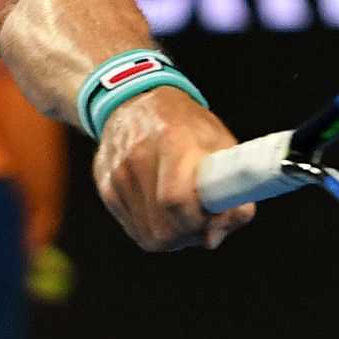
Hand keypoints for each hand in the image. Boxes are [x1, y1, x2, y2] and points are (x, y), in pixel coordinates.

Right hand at [91, 88, 254, 253]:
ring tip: (186, 215)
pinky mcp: (105, 186)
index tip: (213, 217)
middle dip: (188, 234)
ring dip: (173, 236)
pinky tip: (165, 211)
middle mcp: (137, 155)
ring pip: (147, 234)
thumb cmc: (187, 125)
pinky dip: (154, 229)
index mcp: (171, 138)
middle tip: (203, 223)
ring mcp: (117, 173)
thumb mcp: (220, 142)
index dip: (199, 221)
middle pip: (162, 227)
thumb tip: (216, 234)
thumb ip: (233, 187)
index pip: (176, 200)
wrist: (134, 102)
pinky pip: (133, 228)